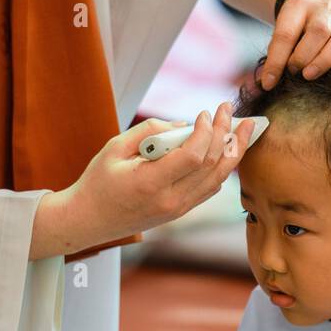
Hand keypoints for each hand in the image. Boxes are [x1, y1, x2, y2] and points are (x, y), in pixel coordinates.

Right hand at [32, 103, 255, 258]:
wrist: (87, 221)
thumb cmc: (97, 182)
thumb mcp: (114, 147)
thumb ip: (149, 131)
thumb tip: (183, 125)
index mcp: (150, 183)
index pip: (192, 156)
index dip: (205, 131)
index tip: (204, 113)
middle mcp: (169, 200)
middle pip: (211, 165)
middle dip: (225, 133)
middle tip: (228, 109)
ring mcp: (177, 209)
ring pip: (217, 179)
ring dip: (234, 151)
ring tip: (243, 128)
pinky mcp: (180, 212)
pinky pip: (210, 189)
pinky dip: (222, 168)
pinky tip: (228, 149)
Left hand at [258, 0, 330, 88]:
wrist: (317, 9)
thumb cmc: (296, 28)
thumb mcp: (281, 32)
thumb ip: (275, 55)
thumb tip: (266, 84)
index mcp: (300, 6)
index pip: (287, 33)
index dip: (277, 60)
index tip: (268, 82)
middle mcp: (326, 10)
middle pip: (318, 30)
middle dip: (303, 56)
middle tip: (294, 72)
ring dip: (325, 59)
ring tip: (309, 75)